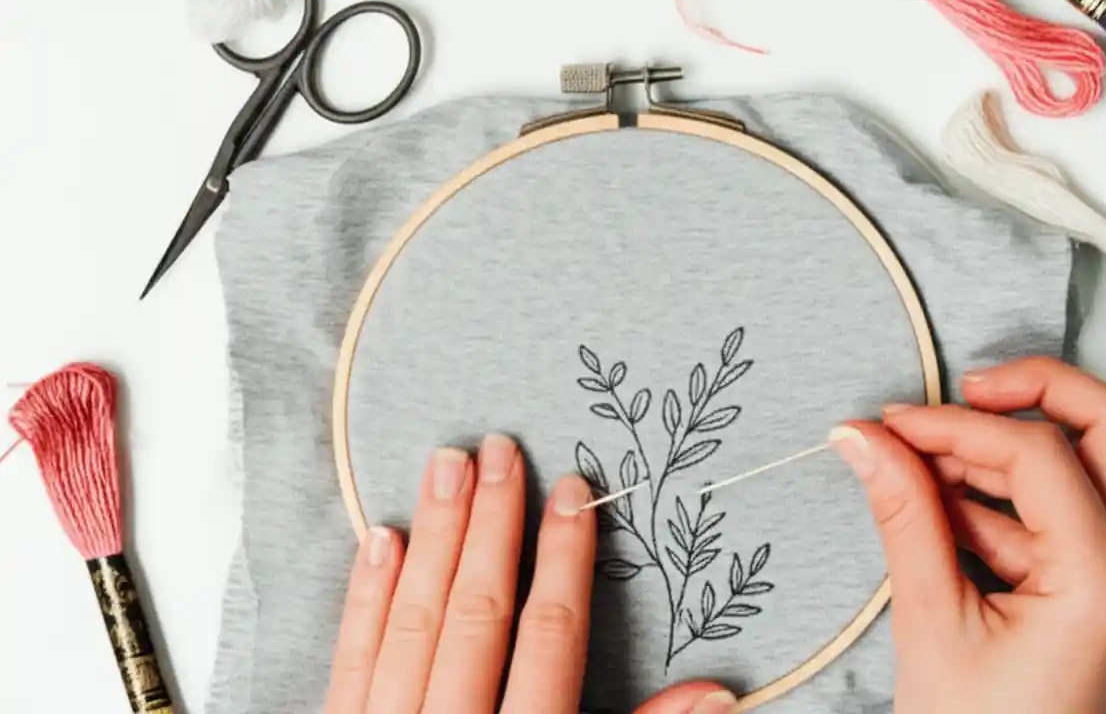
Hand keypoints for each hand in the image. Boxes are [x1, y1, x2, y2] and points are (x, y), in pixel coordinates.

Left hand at [323, 434, 738, 713]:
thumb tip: (718, 694)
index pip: (548, 635)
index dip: (563, 558)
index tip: (573, 495)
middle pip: (476, 613)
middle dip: (492, 526)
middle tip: (500, 451)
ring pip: (411, 621)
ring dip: (432, 538)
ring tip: (444, 466)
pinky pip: (350, 659)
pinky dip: (364, 596)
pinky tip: (379, 540)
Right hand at [830, 357, 1105, 713]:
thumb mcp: (931, 625)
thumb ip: (902, 516)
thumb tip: (867, 441)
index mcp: (1105, 583)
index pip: (1037, 454)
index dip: (954, 425)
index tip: (892, 426)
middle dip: (1032, 392)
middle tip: (958, 392)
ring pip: (1095, 463)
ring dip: (1008, 449)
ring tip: (922, 464)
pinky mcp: (1101, 594)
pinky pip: (1066, 513)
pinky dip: (1005, 497)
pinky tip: (941, 508)